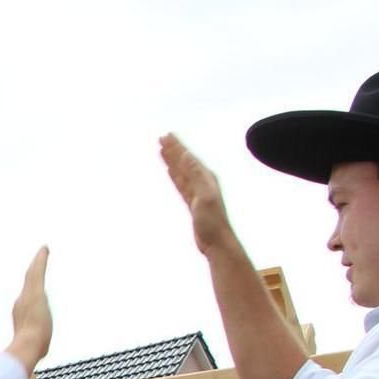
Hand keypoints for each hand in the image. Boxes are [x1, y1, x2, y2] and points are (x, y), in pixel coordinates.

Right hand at [5, 247, 53, 369]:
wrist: (26, 350)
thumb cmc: (26, 358)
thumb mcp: (29, 358)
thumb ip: (24, 362)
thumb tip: (21, 378)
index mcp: (21, 317)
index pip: (25, 303)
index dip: (26, 298)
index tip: (29, 294)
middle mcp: (21, 304)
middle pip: (29, 286)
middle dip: (33, 273)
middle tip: (38, 261)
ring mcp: (27, 297)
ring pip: (33, 276)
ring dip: (38, 263)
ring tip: (43, 252)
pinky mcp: (34, 291)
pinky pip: (38, 271)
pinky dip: (41, 260)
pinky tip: (45, 249)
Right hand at [160, 134, 236, 255]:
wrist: (216, 242)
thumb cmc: (212, 221)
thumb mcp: (204, 195)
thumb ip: (196, 175)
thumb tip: (186, 156)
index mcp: (205, 178)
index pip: (188, 158)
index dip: (177, 147)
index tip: (166, 136)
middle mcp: (202, 181)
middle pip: (184, 162)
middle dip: (174, 150)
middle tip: (162, 138)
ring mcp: (197, 191)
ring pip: (182, 171)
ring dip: (173, 160)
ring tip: (163, 150)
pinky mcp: (192, 201)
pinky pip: (181, 183)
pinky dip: (175, 175)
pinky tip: (170, 171)